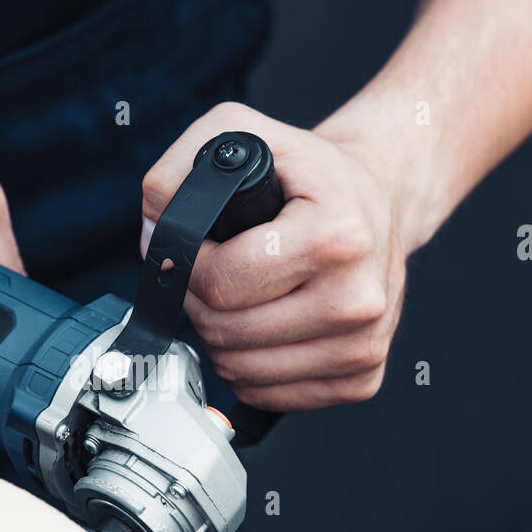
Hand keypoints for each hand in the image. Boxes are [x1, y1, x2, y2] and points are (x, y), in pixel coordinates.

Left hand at [141, 101, 418, 411]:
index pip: (224, 282)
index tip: (197, 248)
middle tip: (215, 273)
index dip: (189, 266)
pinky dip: (248, 369)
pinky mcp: (362, 378)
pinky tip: (262, 329)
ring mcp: (364, 344)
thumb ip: (181, 171)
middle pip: (227, 330)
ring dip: (220, 338)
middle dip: (201, 302)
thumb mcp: (245, 136)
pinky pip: (268, 394)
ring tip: (238, 298)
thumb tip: (152, 234)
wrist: (380, 203)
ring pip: (240, 371)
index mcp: (339, 236)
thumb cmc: (313, 177)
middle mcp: (359, 297)